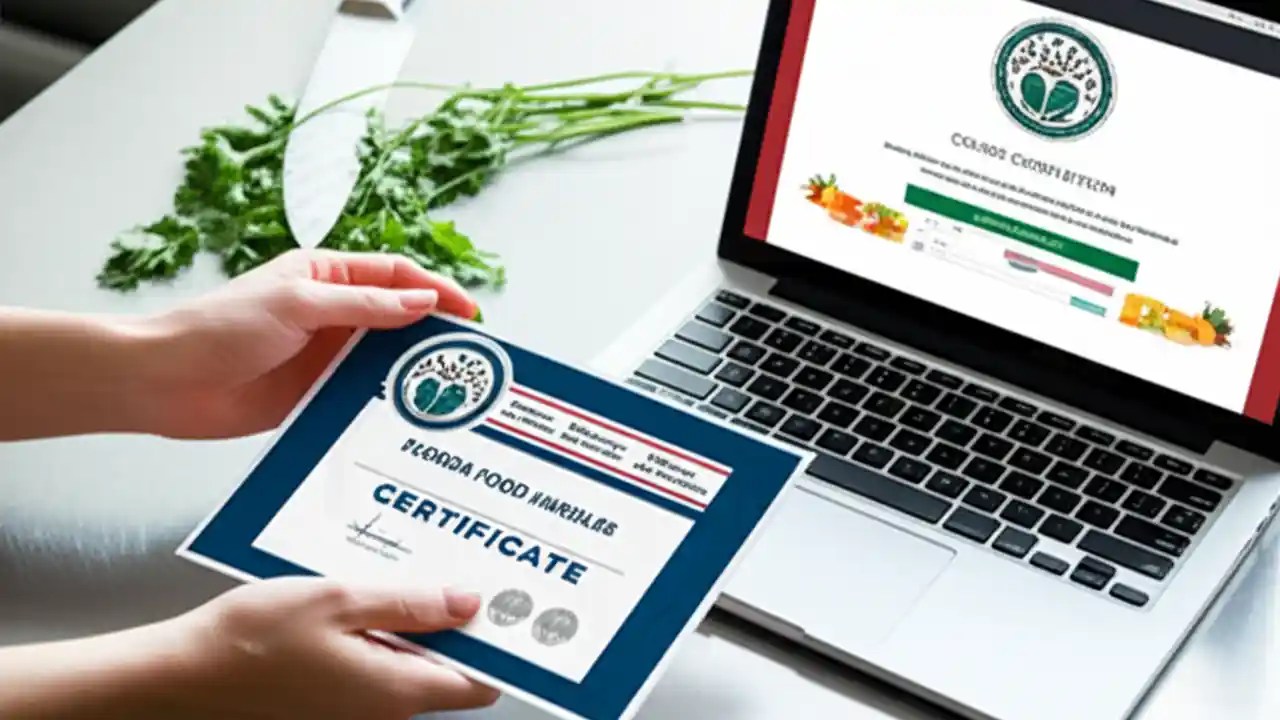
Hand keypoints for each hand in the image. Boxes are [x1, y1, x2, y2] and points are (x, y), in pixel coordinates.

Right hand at [0, 577, 499, 719]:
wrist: (180, 676)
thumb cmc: (251, 639)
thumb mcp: (340, 601)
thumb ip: (411, 602)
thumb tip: (471, 601)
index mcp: (398, 691)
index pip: (482, 679)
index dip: (505, 642)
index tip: (521, 601)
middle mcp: (386, 708)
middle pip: (454, 667)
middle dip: (470, 621)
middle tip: (479, 566)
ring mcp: (359, 705)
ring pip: (417, 659)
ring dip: (428, 619)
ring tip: (433, 564)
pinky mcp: (335, 693)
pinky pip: (383, 659)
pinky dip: (393, 627)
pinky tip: (382, 588)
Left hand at [137, 249, 477, 438]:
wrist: (166, 382)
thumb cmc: (219, 328)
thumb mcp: (298, 304)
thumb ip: (365, 305)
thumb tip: (424, 301)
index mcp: (326, 275)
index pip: (395, 275)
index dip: (435, 290)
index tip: (467, 313)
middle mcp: (331, 313)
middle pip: (398, 318)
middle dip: (433, 334)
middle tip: (467, 357)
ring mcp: (325, 356)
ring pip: (384, 360)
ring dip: (411, 372)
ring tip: (447, 391)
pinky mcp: (317, 395)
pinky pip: (361, 396)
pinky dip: (385, 404)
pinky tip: (406, 417)